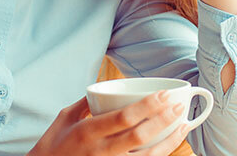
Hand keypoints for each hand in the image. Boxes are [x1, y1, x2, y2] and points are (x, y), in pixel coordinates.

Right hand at [28, 91, 190, 155]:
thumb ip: (88, 102)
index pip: (124, 117)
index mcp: (87, 132)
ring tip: (183, 126)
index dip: (149, 106)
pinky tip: (169, 146)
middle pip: (140, 137)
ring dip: (169, 142)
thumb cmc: (53, 145)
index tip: (165, 94)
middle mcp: (99, 152)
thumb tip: (108, 87)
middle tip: (179, 107)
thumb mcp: (65, 117)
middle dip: (164, 121)